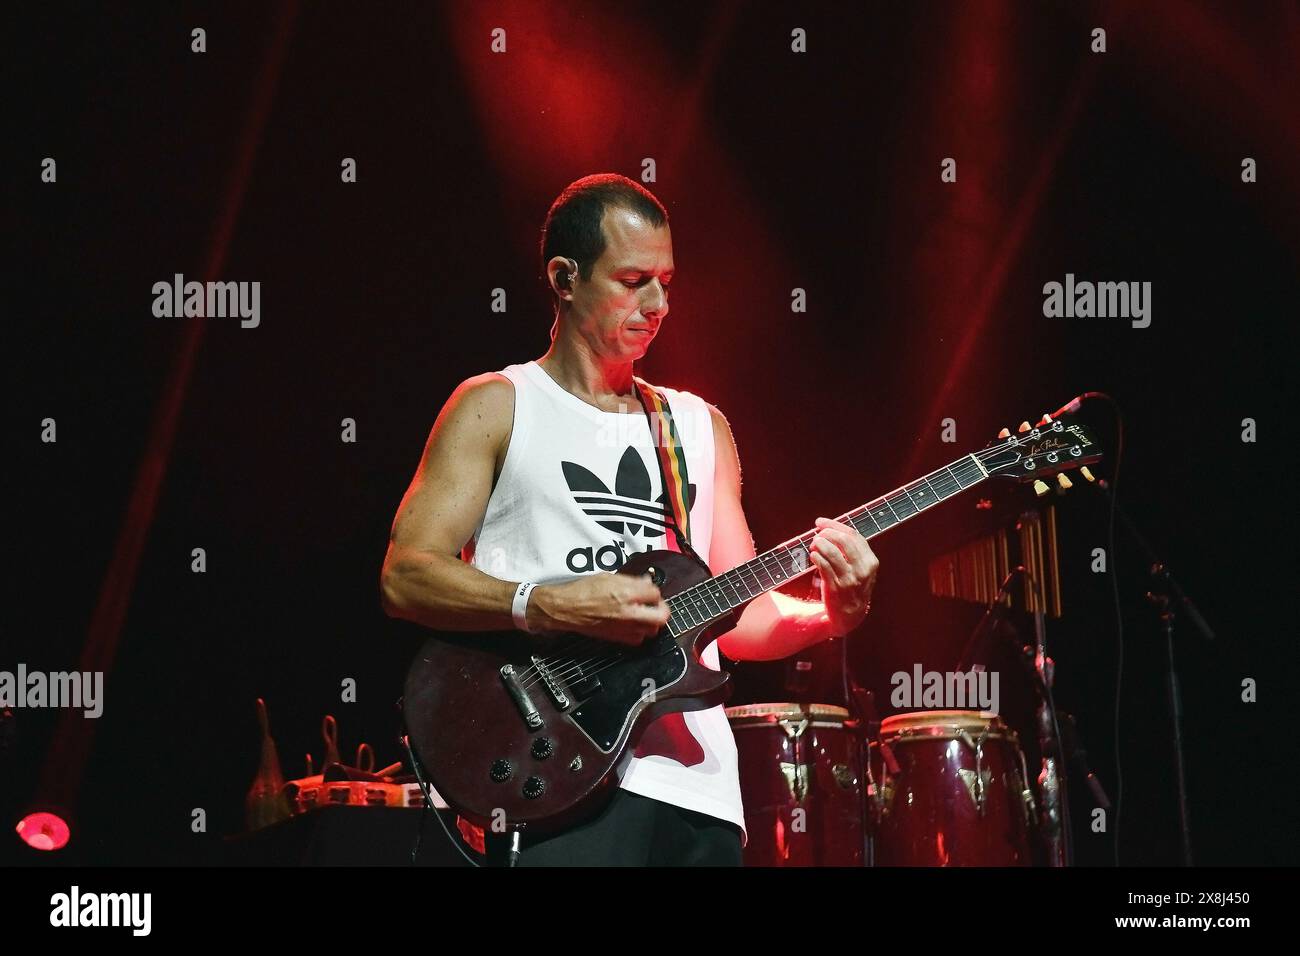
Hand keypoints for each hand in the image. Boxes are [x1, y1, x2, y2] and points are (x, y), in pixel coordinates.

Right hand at [529, 573, 669, 645]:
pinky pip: (639, 639)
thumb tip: (646, 582)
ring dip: (652, 621)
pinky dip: (640, 632)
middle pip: (661, 616)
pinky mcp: (619, 638)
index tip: (649, 591)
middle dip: (661, 609)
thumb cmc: (583, 591)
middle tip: (656, 605)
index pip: (655, 593)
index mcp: (627, 593)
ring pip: (653, 629)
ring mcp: (625, 627)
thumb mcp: (609, 577)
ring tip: (644, 614)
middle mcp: (629, 612)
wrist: (567, 609)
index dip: (653, 591)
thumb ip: (631, 581)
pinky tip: (633, 624)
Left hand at [810, 517, 879, 637]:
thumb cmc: (852, 587)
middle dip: (826, 533)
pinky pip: (823, 565)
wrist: (850, 615)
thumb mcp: (860, 569)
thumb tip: (829, 529)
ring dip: (819, 544)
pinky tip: (813, 556)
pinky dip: (816, 556)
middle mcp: (862, 569)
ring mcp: (849, 579)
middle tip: (816, 535)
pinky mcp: (836, 587)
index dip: (834, 525)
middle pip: (843, 540)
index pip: (853, 535)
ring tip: (813, 545)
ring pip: (832, 552)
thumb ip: (851, 551)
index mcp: (870, 561)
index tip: (820, 522)